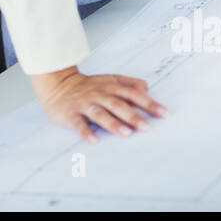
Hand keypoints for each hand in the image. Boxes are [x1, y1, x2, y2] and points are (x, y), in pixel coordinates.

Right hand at [30, 66, 168, 142]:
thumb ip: (128, 84)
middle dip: (132, 116)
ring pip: (100, 113)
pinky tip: (93, 140)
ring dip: (112, 123)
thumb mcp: (108, 80)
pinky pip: (79, 123)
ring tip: (125, 133)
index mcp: (110, 86)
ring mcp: (84, 104)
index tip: (163, 113)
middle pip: (118, 105)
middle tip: (146, 127)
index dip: (148, 103)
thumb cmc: (86, 86)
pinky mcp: (71, 114)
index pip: (132, 94)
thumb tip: (146, 87)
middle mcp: (99, 94)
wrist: (56, 84)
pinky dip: (85, 132)